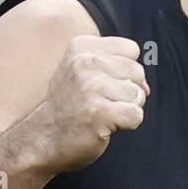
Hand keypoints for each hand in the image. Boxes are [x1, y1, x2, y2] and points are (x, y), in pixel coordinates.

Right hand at [41, 35, 149, 171]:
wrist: (40, 141)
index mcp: (81, 47)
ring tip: (100, 115)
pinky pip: (136, 116)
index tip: (104, 86)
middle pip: (138, 72)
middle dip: (127, 92)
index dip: (125, 72)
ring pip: (138, 95)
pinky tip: (104, 127)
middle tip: (101, 104)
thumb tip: (147, 88)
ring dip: (125, 110)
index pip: (131, 50)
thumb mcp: (81, 74)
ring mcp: (91, 87)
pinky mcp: (99, 113)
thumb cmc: (68, 110)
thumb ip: (114, 69)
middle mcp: (85, 62)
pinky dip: (126, 125)